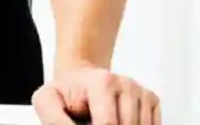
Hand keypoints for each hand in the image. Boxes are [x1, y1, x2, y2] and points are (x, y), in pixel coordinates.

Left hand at [31, 65, 159, 124]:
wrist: (80, 78)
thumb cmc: (65, 93)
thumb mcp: (47, 101)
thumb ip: (55, 120)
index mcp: (102, 82)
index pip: (109, 123)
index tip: (87, 124)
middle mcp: (126, 84)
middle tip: (91, 120)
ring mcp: (140, 92)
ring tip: (98, 119)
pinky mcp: (151, 100)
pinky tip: (119, 121)